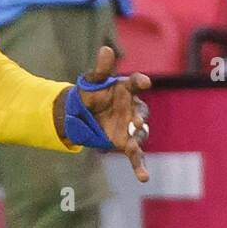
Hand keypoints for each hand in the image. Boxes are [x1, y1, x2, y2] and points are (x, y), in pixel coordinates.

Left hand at [74, 45, 152, 181]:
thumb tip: (106, 49)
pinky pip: (136, 155)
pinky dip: (140, 166)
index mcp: (126, 90)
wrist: (81, 114)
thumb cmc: (90, 93)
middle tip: (136, 121)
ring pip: (141, 133)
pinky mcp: (126, 143)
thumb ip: (100, 68)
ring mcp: (131, 127)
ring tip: (134, 143)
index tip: (145, 82)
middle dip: (140, 117)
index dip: (140, 81)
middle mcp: (133, 108)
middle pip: (141, 111)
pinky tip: (144, 178)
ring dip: (139, 138)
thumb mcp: (92, 81)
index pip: (136, 83)